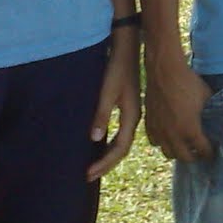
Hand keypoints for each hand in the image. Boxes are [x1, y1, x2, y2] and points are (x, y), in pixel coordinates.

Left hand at [87, 28, 140, 180]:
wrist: (127, 47)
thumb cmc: (116, 67)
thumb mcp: (107, 91)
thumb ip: (101, 114)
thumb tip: (95, 140)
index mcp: (131, 115)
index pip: (120, 148)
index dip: (105, 163)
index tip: (88, 173)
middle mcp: (134, 116)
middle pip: (122, 148)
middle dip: (106, 164)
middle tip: (88, 176)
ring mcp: (131, 111)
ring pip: (122, 141)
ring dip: (108, 155)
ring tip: (93, 165)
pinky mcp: (126, 105)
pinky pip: (120, 132)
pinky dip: (109, 143)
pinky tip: (99, 144)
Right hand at [143, 52, 212, 162]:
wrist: (165, 71)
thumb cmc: (189, 82)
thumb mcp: (207, 97)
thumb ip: (211, 111)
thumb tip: (219, 117)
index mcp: (191, 130)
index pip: (203, 151)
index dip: (209, 153)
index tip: (212, 152)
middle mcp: (174, 135)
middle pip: (185, 158)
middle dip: (194, 157)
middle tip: (199, 153)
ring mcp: (160, 131)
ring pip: (168, 153)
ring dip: (178, 153)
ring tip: (184, 147)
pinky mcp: (149, 124)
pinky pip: (155, 142)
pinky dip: (162, 143)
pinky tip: (168, 136)